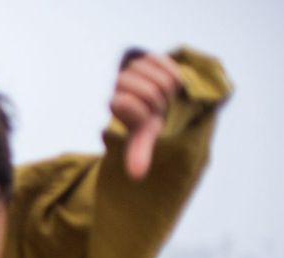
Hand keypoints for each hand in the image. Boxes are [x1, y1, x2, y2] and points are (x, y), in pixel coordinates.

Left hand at [111, 50, 181, 179]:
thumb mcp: (144, 136)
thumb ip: (138, 153)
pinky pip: (164, 62)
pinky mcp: (143, 56)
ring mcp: (130, 68)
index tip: (143, 115)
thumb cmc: (147, 118)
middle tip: (155, 104)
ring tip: (159, 92)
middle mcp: (118, 84)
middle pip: (148, 92)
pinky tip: (164, 79)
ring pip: (158, 78)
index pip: (120, 102)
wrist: (153, 94)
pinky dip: (169, 73)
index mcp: (114, 103)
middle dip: (157, 102)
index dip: (137, 111)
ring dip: (164, 90)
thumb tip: (136, 175)